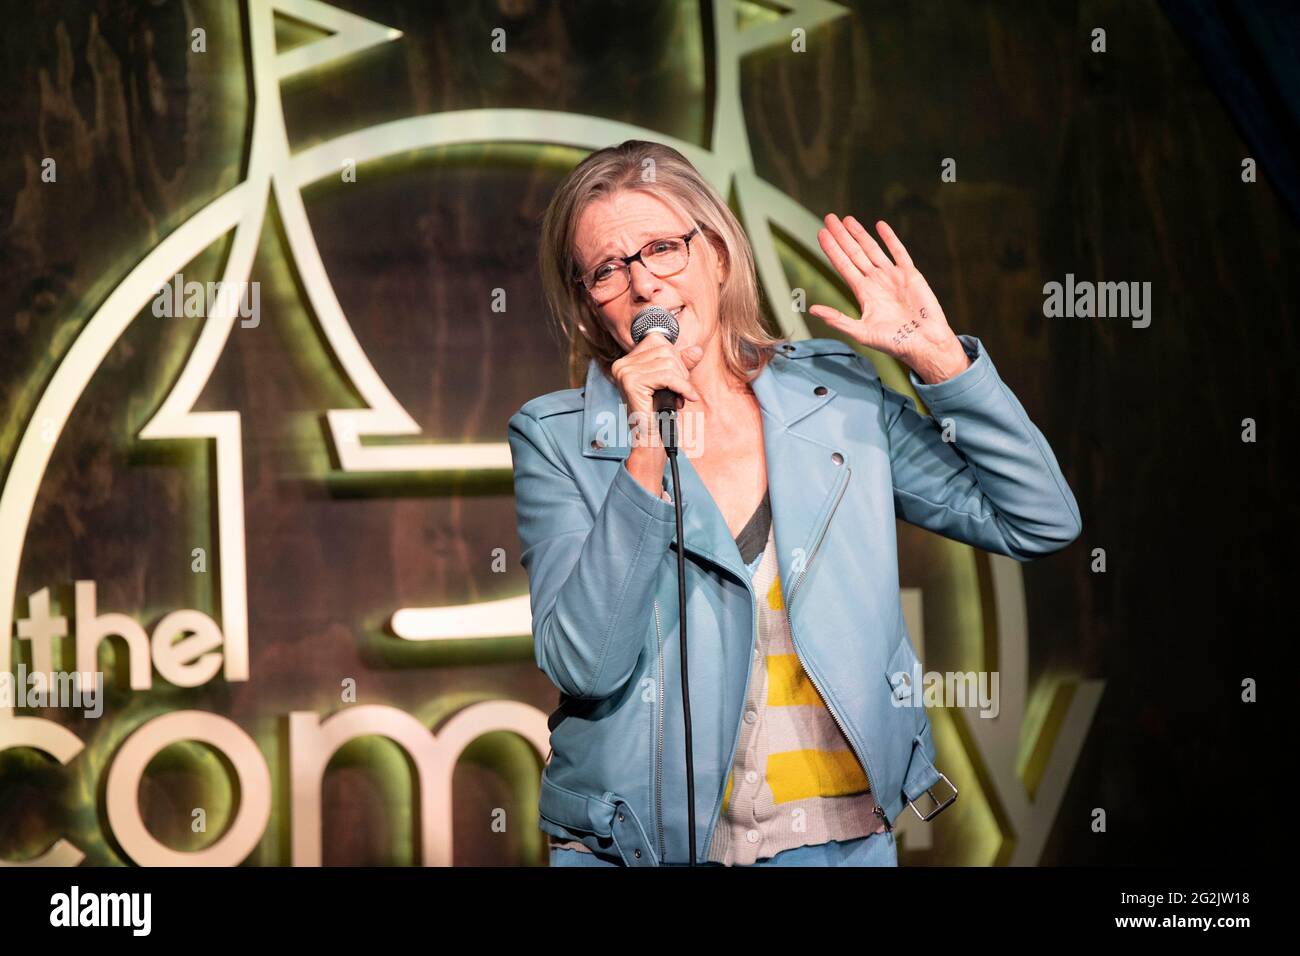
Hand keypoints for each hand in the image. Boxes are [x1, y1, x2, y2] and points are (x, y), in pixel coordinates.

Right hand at [610, 335, 704, 441]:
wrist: (650, 439)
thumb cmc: (659, 413)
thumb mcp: (672, 383)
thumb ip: (682, 364)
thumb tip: (697, 350)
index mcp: (627, 361)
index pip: (657, 340)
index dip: (675, 357)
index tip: (677, 378)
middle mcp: (622, 363)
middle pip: (665, 349)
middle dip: (680, 370)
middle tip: (679, 390)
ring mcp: (624, 372)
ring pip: (668, 362)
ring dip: (681, 380)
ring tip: (678, 396)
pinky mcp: (632, 382)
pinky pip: (667, 376)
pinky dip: (682, 387)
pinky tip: (686, 397)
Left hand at [808, 215, 968, 383]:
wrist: (924, 343)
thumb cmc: (894, 343)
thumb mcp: (861, 332)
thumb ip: (837, 319)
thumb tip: (812, 310)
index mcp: (863, 293)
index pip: (843, 265)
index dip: (832, 249)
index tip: (821, 233)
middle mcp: (875, 281)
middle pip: (854, 253)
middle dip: (841, 236)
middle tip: (828, 218)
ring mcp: (892, 276)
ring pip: (872, 249)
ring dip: (860, 234)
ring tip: (847, 219)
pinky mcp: (910, 274)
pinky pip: (899, 252)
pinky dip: (890, 239)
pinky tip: (880, 225)